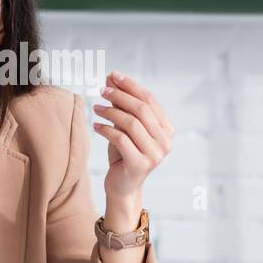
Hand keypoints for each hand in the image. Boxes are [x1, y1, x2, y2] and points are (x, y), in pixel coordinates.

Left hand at [92, 71, 173, 206]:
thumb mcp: (123, 127)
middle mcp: (165, 141)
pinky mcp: (140, 164)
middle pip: (142, 109)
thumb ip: (121, 105)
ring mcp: (155, 154)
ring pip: (132, 123)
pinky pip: (121, 139)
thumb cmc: (124, 154)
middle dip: (120, 96)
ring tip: (96, 108)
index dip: (131, 86)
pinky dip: (106, 129)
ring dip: (111, 112)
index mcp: (166, 129)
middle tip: (102, 90)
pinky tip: (95, 125)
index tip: (112, 75)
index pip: (150, 100)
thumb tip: (111, 78)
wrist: (122, 186)